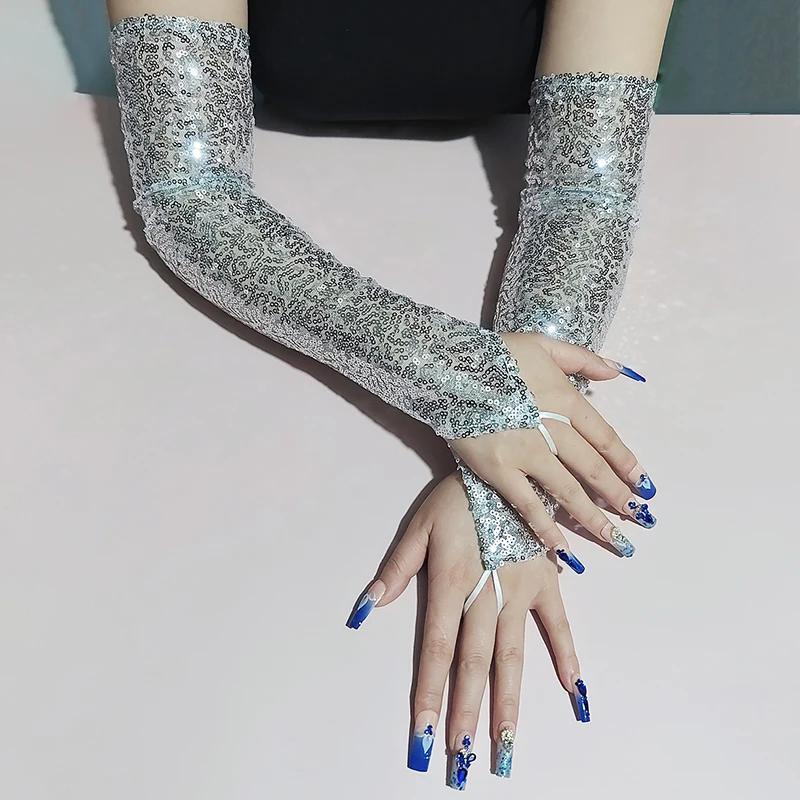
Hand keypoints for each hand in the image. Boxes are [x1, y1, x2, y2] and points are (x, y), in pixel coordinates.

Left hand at [346, 473, 587, 784]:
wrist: (503, 466)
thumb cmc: (456, 498)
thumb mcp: (418, 527)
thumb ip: (394, 571)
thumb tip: (364, 610)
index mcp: (449, 582)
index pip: (435, 649)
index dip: (428, 694)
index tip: (422, 735)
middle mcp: (485, 594)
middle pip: (473, 663)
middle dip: (466, 714)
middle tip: (461, 760)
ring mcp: (520, 590)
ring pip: (513, 655)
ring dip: (509, 703)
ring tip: (505, 746)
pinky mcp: (547, 580)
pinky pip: (558, 623)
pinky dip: (566, 654)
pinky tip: (571, 689)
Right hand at [448, 332, 655, 555]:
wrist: (448, 368)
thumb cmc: (495, 354)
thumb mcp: (542, 344)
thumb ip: (583, 358)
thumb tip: (618, 372)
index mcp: (565, 399)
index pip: (605, 437)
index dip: (626, 462)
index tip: (643, 482)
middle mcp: (551, 429)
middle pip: (592, 469)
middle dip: (617, 494)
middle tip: (638, 515)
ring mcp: (525, 453)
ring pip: (567, 491)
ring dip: (593, 518)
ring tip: (615, 539)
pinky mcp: (498, 470)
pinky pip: (527, 504)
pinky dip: (545, 527)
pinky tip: (562, 547)